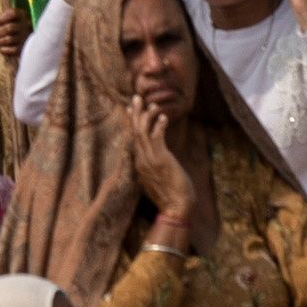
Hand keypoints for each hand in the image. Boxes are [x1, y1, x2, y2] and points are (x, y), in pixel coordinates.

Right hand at [130, 102, 193, 218]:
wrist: (175, 208)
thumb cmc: (171, 197)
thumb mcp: (158, 180)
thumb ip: (155, 169)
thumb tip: (159, 163)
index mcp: (140, 164)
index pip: (134, 139)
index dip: (133, 123)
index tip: (131, 111)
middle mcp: (142, 160)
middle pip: (135, 132)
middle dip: (135, 114)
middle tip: (136, 98)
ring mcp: (150, 160)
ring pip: (143, 132)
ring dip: (146, 116)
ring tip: (151, 103)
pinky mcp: (161, 159)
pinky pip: (157, 138)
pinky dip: (158, 126)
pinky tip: (163, 116)